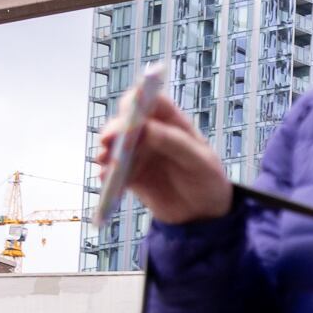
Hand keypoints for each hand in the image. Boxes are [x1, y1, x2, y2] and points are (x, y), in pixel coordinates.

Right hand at [94, 88, 229, 224]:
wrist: (203, 213)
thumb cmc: (207, 180)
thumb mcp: (199, 161)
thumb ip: (174, 142)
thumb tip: (144, 127)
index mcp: (174, 124)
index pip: (153, 101)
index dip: (139, 98)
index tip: (129, 108)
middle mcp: (152, 134)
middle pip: (127, 121)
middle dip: (116, 128)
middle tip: (110, 140)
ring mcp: (138, 152)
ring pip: (115, 143)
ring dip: (107, 150)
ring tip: (105, 160)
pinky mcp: (129, 173)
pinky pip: (113, 169)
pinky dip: (107, 172)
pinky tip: (106, 179)